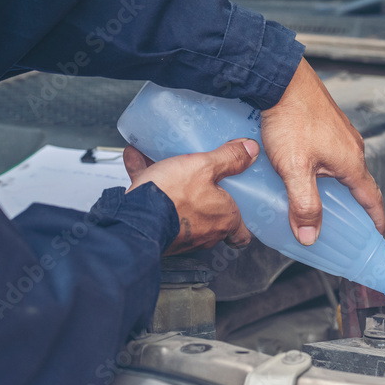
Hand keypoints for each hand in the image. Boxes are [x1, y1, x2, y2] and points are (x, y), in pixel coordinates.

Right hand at [123, 140, 256, 255]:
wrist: (133, 220)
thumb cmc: (172, 198)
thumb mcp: (204, 167)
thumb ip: (229, 158)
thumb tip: (251, 150)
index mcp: (223, 220)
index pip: (242, 233)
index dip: (244, 222)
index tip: (242, 206)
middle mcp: (204, 232)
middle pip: (212, 216)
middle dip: (207, 196)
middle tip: (205, 178)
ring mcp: (180, 234)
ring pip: (181, 206)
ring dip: (174, 185)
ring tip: (165, 162)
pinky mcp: (157, 230)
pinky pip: (155, 203)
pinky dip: (146, 182)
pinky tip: (136, 159)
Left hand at [261, 58, 384, 244]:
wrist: (280, 80)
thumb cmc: (291, 118)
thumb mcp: (295, 169)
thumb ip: (304, 204)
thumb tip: (310, 235)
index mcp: (351, 161)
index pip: (372, 198)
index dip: (376, 219)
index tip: (377, 233)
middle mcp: (351, 146)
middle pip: (357, 183)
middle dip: (353, 205)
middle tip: (343, 222)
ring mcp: (340, 132)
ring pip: (342, 166)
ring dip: (335, 185)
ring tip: (318, 198)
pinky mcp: (327, 123)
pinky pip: (331, 152)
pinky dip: (324, 167)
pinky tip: (304, 169)